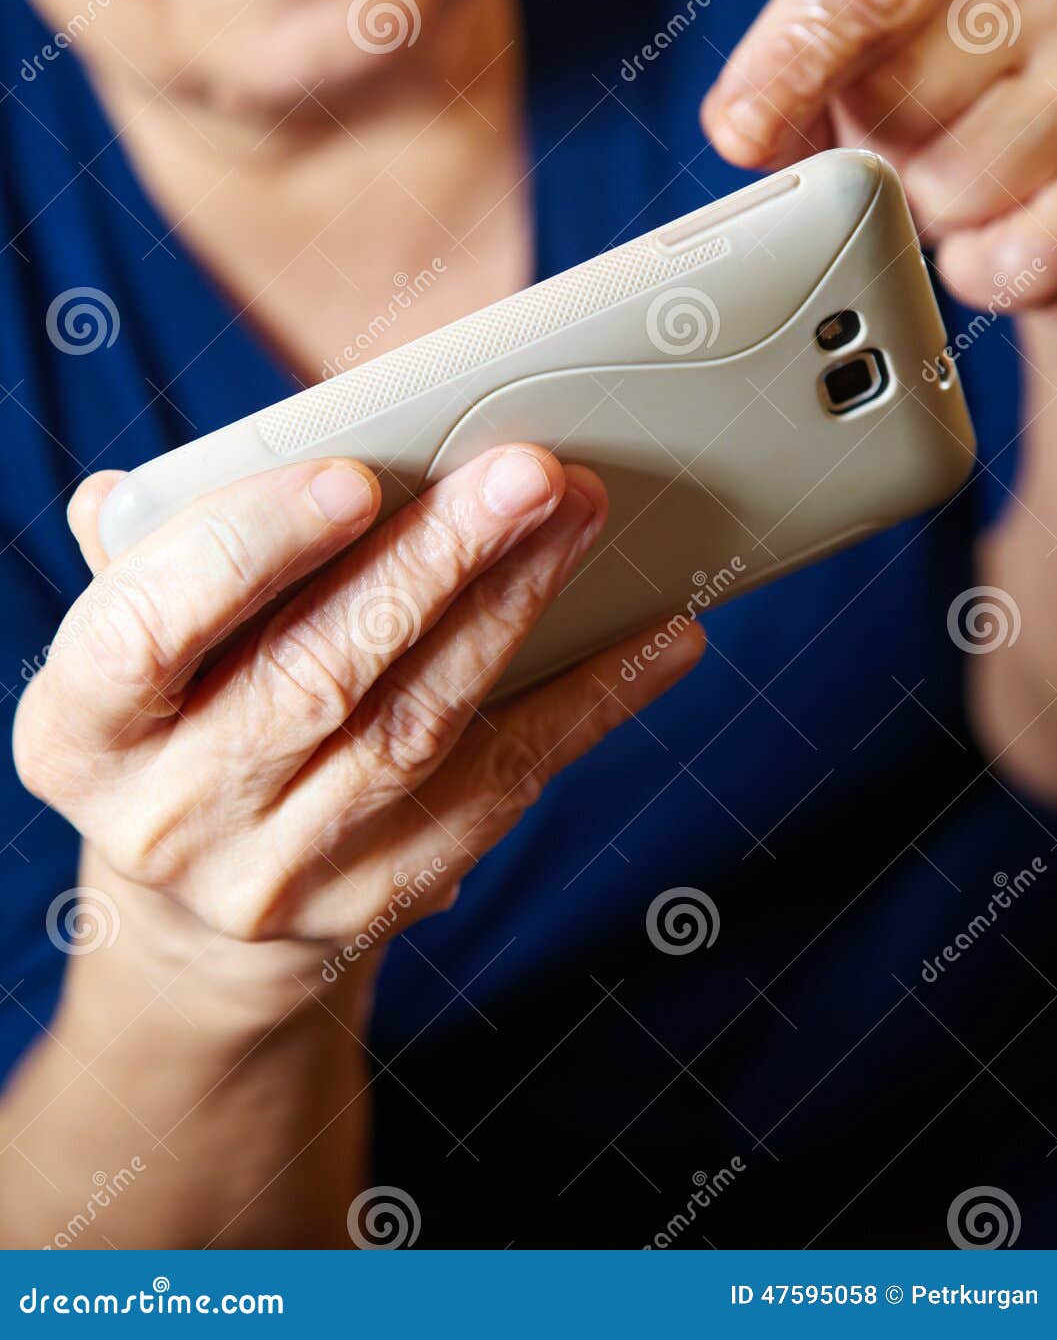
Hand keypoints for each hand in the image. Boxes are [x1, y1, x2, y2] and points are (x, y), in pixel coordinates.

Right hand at [14, 448, 703, 974]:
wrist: (201, 899)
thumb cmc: (181, 710)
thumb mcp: (135, 643)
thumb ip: (150, 559)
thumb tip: (126, 495)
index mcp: (82, 728)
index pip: (149, 629)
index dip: (252, 549)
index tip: (355, 475)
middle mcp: (169, 817)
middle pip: (315, 677)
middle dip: (433, 565)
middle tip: (528, 470)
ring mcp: (277, 876)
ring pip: (418, 732)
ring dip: (513, 611)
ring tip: (584, 514)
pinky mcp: (379, 902)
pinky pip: (498, 792)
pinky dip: (587, 704)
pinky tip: (658, 635)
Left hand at [702, 0, 1056, 314]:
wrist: (1043, 155)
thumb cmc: (930, 104)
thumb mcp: (847, 75)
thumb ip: (784, 90)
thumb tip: (744, 129)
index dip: (790, 66)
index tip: (739, 131)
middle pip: (899, 102)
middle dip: (878, 156)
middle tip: (902, 156)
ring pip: (959, 184)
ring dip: (935, 214)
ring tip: (955, 186)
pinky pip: (1028, 248)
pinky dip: (984, 268)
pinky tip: (981, 247)